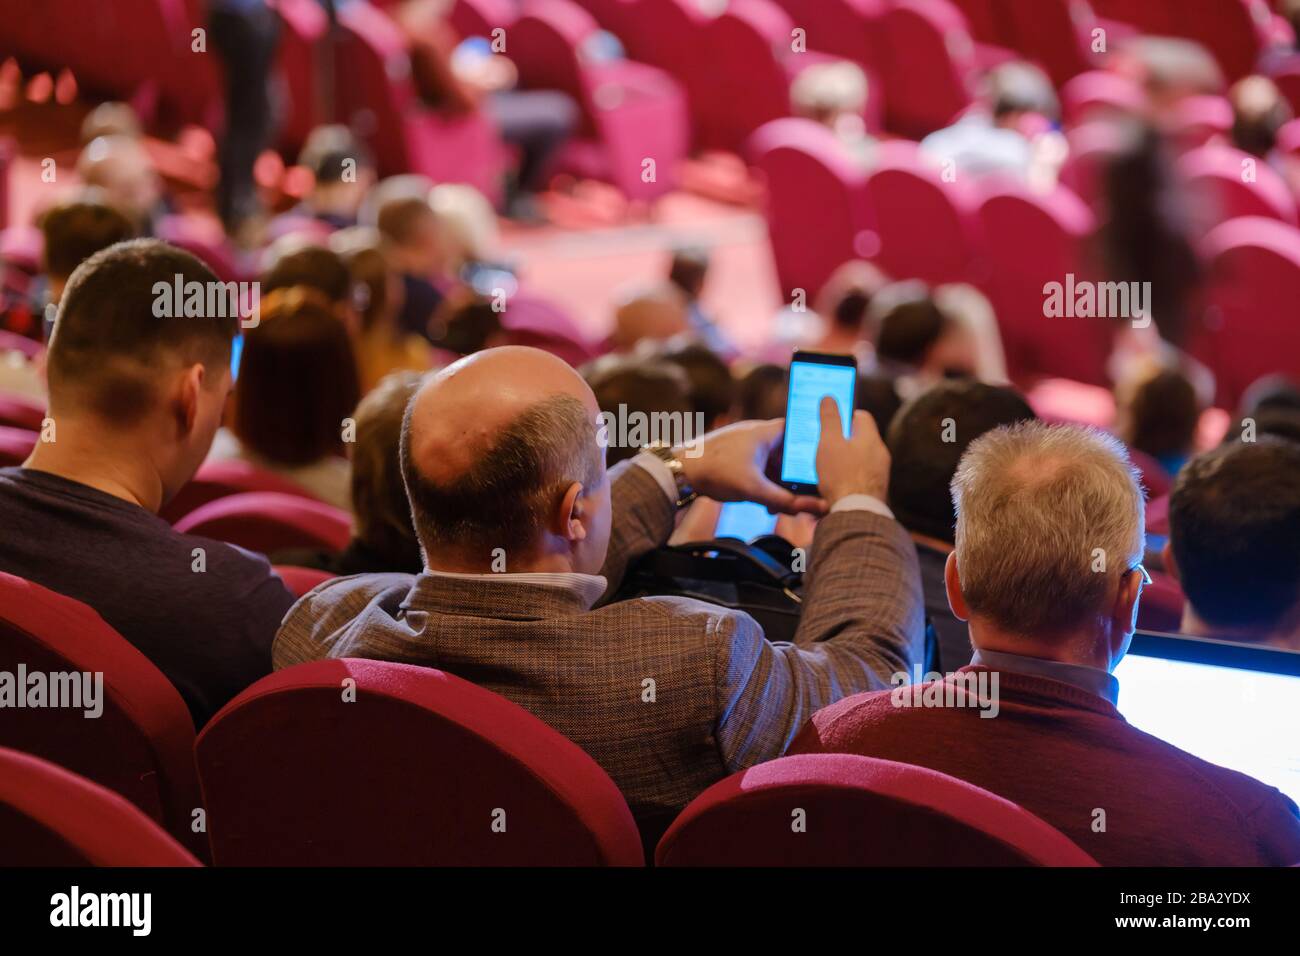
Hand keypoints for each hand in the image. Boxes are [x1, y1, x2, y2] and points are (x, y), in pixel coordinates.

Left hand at [675, 420, 825, 516]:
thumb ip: (785, 500)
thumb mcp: (754, 489)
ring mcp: (746, 445)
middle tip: (805, 496)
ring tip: (781, 506)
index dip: (813, 446)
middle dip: (795, 476)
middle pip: (788, 452)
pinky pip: (759, 468)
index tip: (823, 465)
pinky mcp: (735, 457)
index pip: (799, 430)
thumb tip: (814, 507)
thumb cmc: (716, 470)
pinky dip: (765, 483)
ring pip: (773, 463)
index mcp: (766, 432)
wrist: (678, 471)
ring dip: (779, 484)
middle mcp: (758, 434)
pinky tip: (765, 504)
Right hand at [814, 396, 889, 505]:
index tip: (831, 422)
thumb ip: (829, 419)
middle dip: (843, 440)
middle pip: (861, 438)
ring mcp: (880, 473)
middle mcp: (880, 454)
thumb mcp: (829, 442)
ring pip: (861, 458)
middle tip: (825, 445)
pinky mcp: (876, 490)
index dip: (845, 416)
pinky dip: (849, 476)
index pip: (861, 416)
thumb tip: (829, 397)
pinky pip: (861, 476)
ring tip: (827, 467)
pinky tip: (836, 485)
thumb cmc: (842, 476)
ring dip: (846, 460)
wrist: (856, 513)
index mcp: (870, 438)